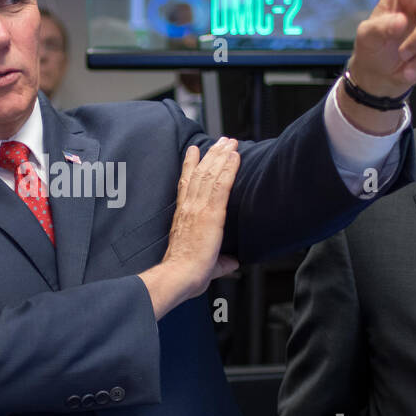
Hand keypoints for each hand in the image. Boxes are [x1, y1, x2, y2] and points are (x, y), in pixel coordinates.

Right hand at [139, 137, 240, 318]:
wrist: (180, 275)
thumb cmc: (186, 273)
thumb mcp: (205, 264)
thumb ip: (219, 260)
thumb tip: (231, 263)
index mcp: (183, 216)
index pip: (186, 184)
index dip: (190, 165)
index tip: (193, 151)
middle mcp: (189, 208)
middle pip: (200, 173)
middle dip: (212, 154)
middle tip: (221, 140)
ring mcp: (199, 208)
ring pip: (210, 174)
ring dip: (221, 155)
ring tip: (230, 142)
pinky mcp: (211, 213)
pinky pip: (221, 185)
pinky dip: (228, 168)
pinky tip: (235, 157)